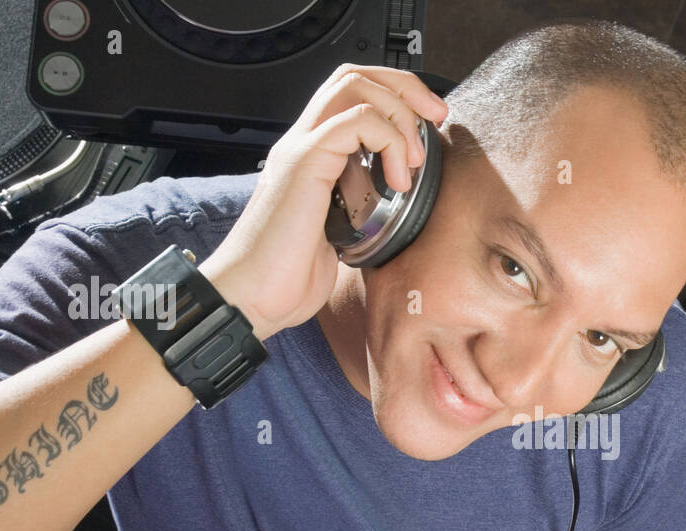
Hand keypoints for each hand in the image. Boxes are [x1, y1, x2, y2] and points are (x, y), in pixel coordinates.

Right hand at [198, 63, 448, 339]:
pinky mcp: (304, 164)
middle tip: (436, 117)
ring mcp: (300, 149)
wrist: (250, 298)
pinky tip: (399, 180)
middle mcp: (303, 142)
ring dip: (400, 114)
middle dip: (406, 88)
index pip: (352, 93)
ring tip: (414, 159)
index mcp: (312, 156)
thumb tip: (399, 211)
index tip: (429, 123)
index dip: (396, 95)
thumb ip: (362, 211)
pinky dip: (389, 141)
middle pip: (355, 76)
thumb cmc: (286, 277)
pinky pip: (355, 122)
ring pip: (355, 87)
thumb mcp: (341, 237)